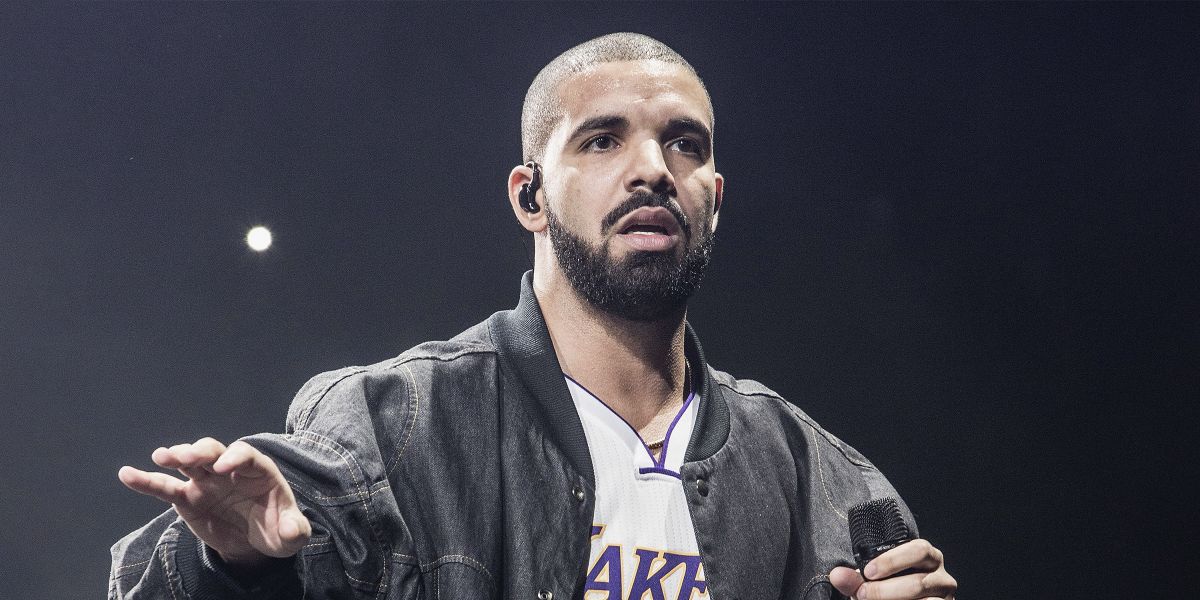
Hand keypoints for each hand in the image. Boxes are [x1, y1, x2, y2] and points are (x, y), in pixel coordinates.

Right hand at [118, 437, 311, 568]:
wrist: (255, 543)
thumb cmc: (276, 530)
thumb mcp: (291, 534)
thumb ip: (294, 530)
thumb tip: (292, 530)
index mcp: (258, 471)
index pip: (247, 455)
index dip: (236, 458)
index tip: (224, 467)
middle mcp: (229, 469)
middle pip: (214, 452)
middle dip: (201, 451)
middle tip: (187, 457)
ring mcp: (206, 481)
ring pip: (188, 463)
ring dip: (176, 456)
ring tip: (162, 456)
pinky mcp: (188, 497)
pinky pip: (165, 487)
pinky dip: (146, 481)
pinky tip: (127, 474)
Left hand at [829, 539, 956, 599]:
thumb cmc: (888, 592)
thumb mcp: (871, 584)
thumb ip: (854, 581)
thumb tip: (836, 575)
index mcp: (927, 557)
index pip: (919, 550)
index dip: (892, 560)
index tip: (867, 572)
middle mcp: (942, 576)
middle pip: (918, 582)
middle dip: (885, 590)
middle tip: (862, 593)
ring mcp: (946, 598)